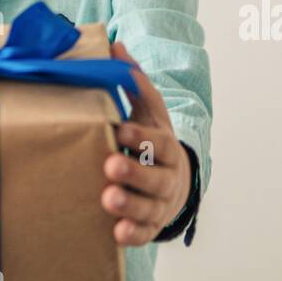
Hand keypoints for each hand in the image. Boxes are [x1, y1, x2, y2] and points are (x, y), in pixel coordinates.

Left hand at [103, 40, 191, 244]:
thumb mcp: (148, 110)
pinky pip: (145, 233)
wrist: (173, 180)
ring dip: (130, 204)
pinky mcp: (151, 224)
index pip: (157, 141)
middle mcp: (167, 176)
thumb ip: (133, 81)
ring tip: (108, 198)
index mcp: (165, 145)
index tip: (118, 130)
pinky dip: (133, 234)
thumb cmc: (151, 138)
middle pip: (156, 177)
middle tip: (109, 166)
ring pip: (149, 207)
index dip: (140, 137)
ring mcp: (160, 203)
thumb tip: (114, 46)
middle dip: (134, 172)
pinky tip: (117, 232)